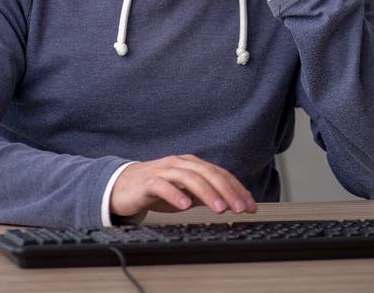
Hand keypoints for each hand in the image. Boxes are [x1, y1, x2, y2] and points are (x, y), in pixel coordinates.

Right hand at [110, 154, 256, 218]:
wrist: (122, 185)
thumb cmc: (156, 189)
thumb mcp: (185, 193)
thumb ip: (205, 195)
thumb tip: (230, 203)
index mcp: (192, 165)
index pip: (219, 173)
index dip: (236, 188)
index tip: (250, 205)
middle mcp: (180, 163)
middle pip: (208, 173)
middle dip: (227, 190)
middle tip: (240, 208)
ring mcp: (164, 170)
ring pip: (189, 177)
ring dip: (207, 192)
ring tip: (220, 209)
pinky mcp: (148, 181)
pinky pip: (162, 185)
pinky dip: (175, 194)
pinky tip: (184, 205)